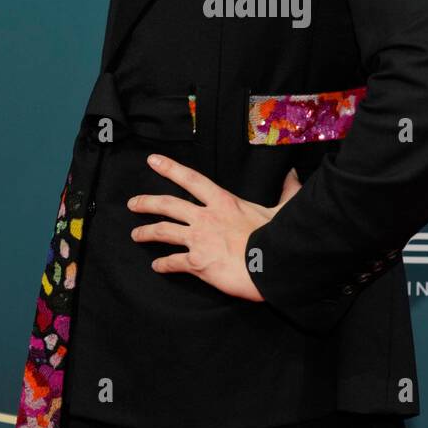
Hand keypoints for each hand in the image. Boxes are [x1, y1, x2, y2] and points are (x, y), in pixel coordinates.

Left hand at [127, 153, 302, 300]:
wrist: (270, 264)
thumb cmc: (276, 237)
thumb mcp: (283, 209)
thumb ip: (287, 191)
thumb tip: (294, 175)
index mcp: (223, 201)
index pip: (191, 179)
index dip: (170, 168)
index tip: (153, 161)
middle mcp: (205, 217)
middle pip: (167, 204)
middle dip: (146, 202)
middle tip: (132, 203)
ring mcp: (198, 239)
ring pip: (163, 231)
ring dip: (146, 232)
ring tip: (135, 235)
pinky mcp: (197, 263)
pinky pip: (173, 262)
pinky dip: (163, 264)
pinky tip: (157, 267)